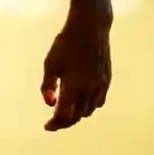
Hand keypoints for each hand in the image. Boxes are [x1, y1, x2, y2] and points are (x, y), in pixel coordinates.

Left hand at [41, 0, 111, 130]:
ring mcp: (100, 85)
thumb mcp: (50, 63)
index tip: (47, 126)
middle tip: (54, 122)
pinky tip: (81, 102)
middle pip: (77, 116)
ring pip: (89, 111)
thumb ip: (48, 85)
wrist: (90, 28)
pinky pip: (98, 102)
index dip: (55, 123)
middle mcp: (89, 89)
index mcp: (73, 86)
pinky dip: (88, 107)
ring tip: (66, 112)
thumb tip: (49, 103)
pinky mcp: (107, 80)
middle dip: (64, 122)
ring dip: (77, 115)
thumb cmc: (66, 43)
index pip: (64, 115)